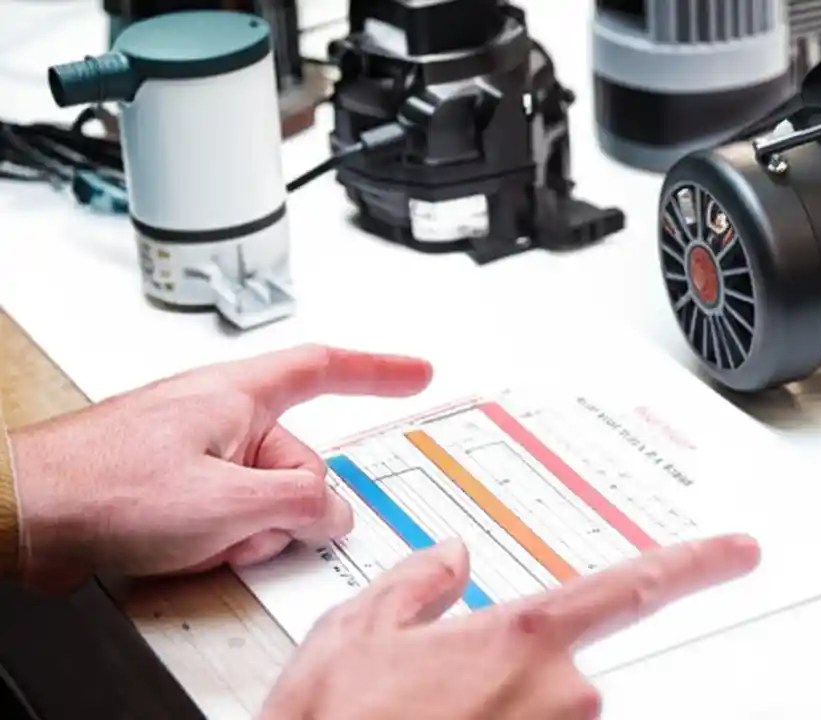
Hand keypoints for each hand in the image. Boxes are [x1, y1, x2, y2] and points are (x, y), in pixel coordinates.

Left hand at [9, 344, 430, 590]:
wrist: (24, 514)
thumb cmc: (102, 488)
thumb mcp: (227, 503)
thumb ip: (300, 505)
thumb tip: (336, 512)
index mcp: (237, 394)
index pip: (325, 367)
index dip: (379, 371)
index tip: (415, 373)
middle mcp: (219, 416)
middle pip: (299, 460)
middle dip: (287, 507)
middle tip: (251, 527)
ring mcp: (195, 452)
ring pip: (263, 496)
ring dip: (248, 529)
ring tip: (201, 539)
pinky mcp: (173, 485)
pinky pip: (227, 511)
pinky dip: (220, 535)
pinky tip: (185, 547)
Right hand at [261, 534, 759, 719]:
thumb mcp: (354, 634)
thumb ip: (416, 583)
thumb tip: (448, 562)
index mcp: (523, 638)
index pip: (633, 585)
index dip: (695, 564)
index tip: (739, 553)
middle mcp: (561, 696)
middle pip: (566, 666)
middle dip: (514, 674)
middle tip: (439, 699)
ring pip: (548, 717)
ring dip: (501, 715)